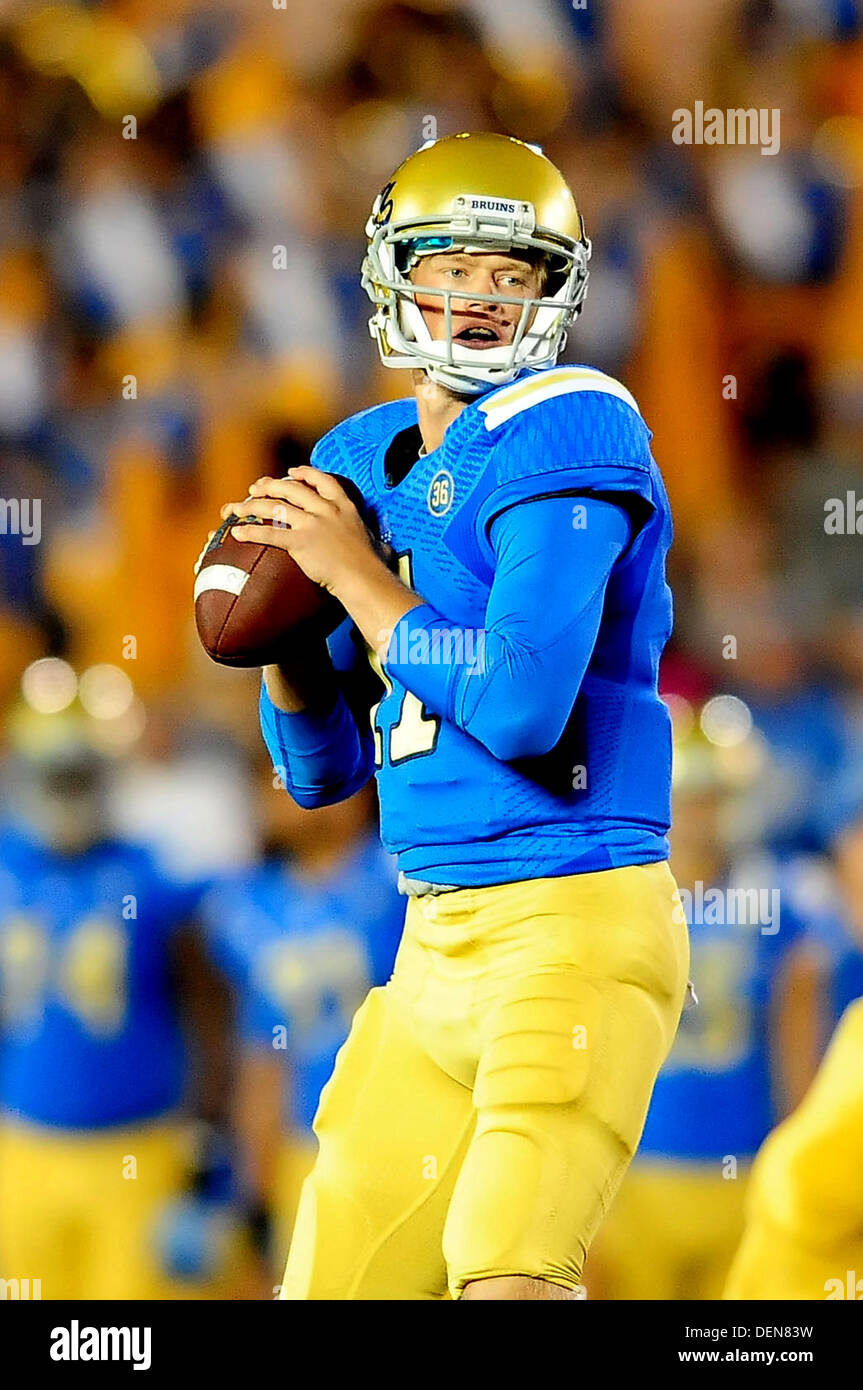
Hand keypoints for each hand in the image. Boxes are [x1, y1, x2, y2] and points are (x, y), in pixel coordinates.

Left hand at [220, 467, 376, 594]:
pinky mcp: (300, 542)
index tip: (291, 472)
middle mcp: (326, 510)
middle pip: (292, 488)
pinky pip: (270, 533)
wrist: (364, 578)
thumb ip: (375, 542)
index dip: (304, 473)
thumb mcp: (377, 544)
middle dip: (270, 485)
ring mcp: (312, 524)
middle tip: (256, 487)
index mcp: (344, 506)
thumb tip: (385, 549)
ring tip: (235, 507)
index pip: (322, 480)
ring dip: (252, 505)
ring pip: (275, 506)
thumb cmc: (374, 566)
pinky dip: (250, 531)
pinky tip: (236, 532)